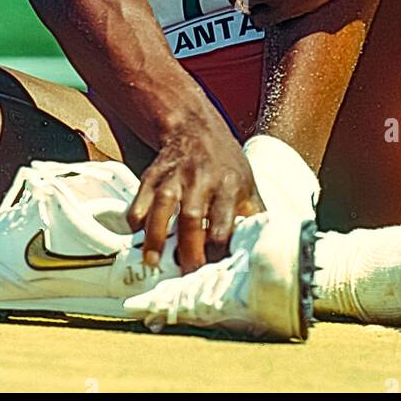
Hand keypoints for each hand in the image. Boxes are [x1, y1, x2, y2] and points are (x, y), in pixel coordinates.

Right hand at [127, 112, 263, 273]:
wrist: (195, 126)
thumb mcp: (248, 185)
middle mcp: (202, 179)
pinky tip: (138, 235)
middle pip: (192, 218)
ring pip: (163, 205)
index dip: (218, 253)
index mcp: (230, 185)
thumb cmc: (226, 164)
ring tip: (152, 261)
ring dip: (156, 235)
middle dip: (188, 250)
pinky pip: (141, 197)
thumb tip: (262, 251)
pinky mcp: (154, 173)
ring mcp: (175, 175)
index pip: (224, 226)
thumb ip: (252, 217)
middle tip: (186, 274)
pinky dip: (137, 217)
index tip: (214, 273)